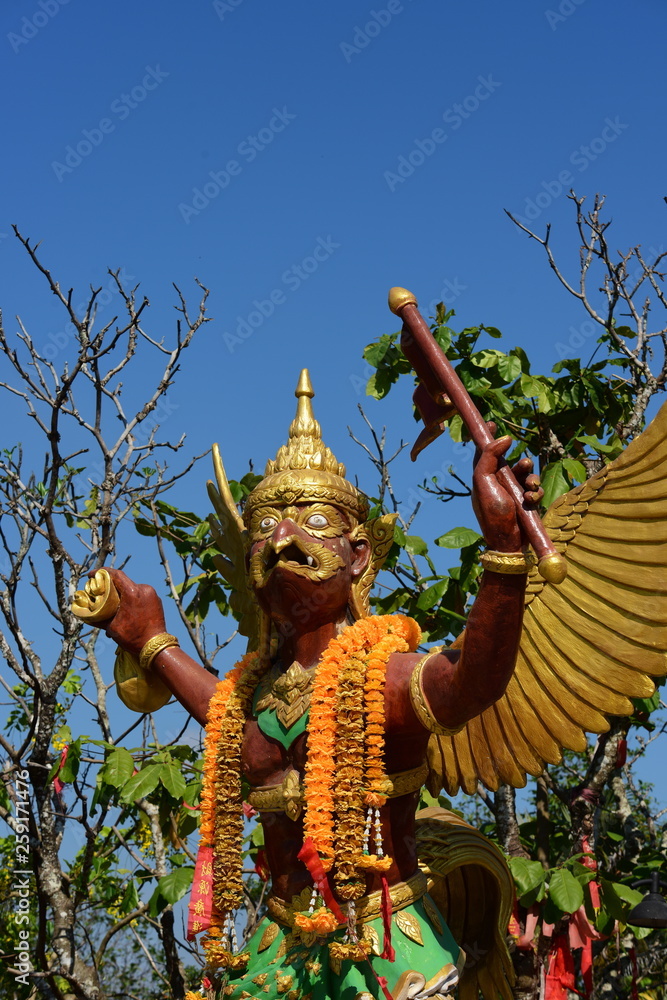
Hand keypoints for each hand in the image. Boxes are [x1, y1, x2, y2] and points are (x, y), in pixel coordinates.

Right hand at [94, 568, 166, 657]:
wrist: (155, 646)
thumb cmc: (133, 637)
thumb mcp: (112, 628)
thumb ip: (98, 618)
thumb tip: (85, 615)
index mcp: (133, 592)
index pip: (116, 574)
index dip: (102, 572)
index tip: (91, 575)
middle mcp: (145, 589)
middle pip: (124, 582)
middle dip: (111, 586)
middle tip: (100, 591)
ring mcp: (153, 594)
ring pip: (132, 589)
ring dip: (122, 595)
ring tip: (113, 605)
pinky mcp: (157, 601)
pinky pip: (141, 596)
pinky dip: (132, 599)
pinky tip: (125, 610)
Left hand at [471, 423, 542, 550]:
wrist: (507, 541)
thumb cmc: (492, 512)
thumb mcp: (483, 481)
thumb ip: (490, 457)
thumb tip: (505, 437)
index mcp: (483, 477)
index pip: (484, 452)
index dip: (488, 437)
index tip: (492, 423)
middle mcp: (497, 483)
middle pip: (511, 462)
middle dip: (521, 463)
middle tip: (524, 465)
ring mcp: (512, 492)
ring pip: (527, 475)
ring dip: (532, 478)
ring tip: (530, 487)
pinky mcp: (526, 502)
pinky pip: (535, 489)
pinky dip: (536, 492)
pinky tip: (532, 499)